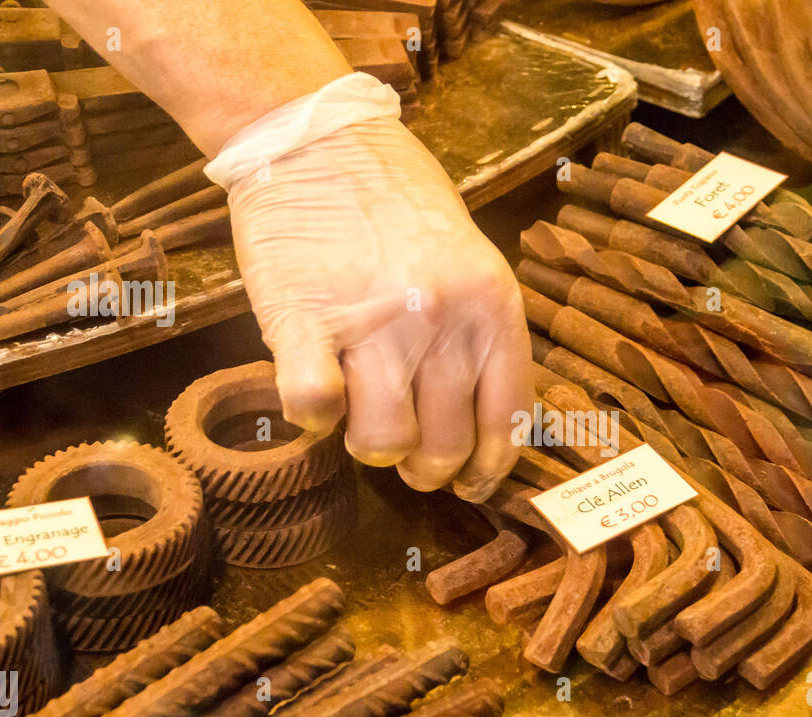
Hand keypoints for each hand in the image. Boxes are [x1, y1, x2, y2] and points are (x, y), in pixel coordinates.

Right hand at [224, 113, 531, 501]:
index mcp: (494, 306)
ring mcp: (375, 322)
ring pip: (382, 442)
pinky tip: (316, 390)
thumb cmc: (398, 204)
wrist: (316, 140)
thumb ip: (481, 335)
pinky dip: (313, 417)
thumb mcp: (472, 261)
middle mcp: (443, 319)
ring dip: (369, 446)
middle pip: (444, 447)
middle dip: (424, 467)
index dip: (488, 468)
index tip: (471, 481)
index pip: (507, 421)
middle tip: (405, 451)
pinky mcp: (303, 321)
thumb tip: (480, 424)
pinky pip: (315, 408)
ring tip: (359, 413)